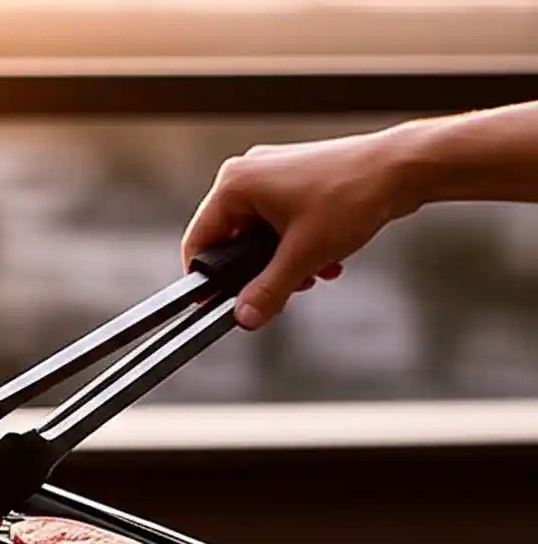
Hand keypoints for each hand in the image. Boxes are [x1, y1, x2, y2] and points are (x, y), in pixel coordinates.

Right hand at [181, 129, 415, 329]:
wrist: (401, 168)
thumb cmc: (354, 193)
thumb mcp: (303, 255)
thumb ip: (268, 292)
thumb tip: (245, 316)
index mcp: (235, 184)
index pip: (199, 238)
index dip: (207, 277)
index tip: (217, 301)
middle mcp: (248, 172)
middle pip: (232, 238)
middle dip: (261, 269)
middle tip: (283, 286)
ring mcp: (272, 172)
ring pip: (260, 232)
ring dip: (284, 259)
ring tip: (313, 270)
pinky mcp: (294, 176)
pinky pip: (280, 219)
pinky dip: (298, 242)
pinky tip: (324, 255)